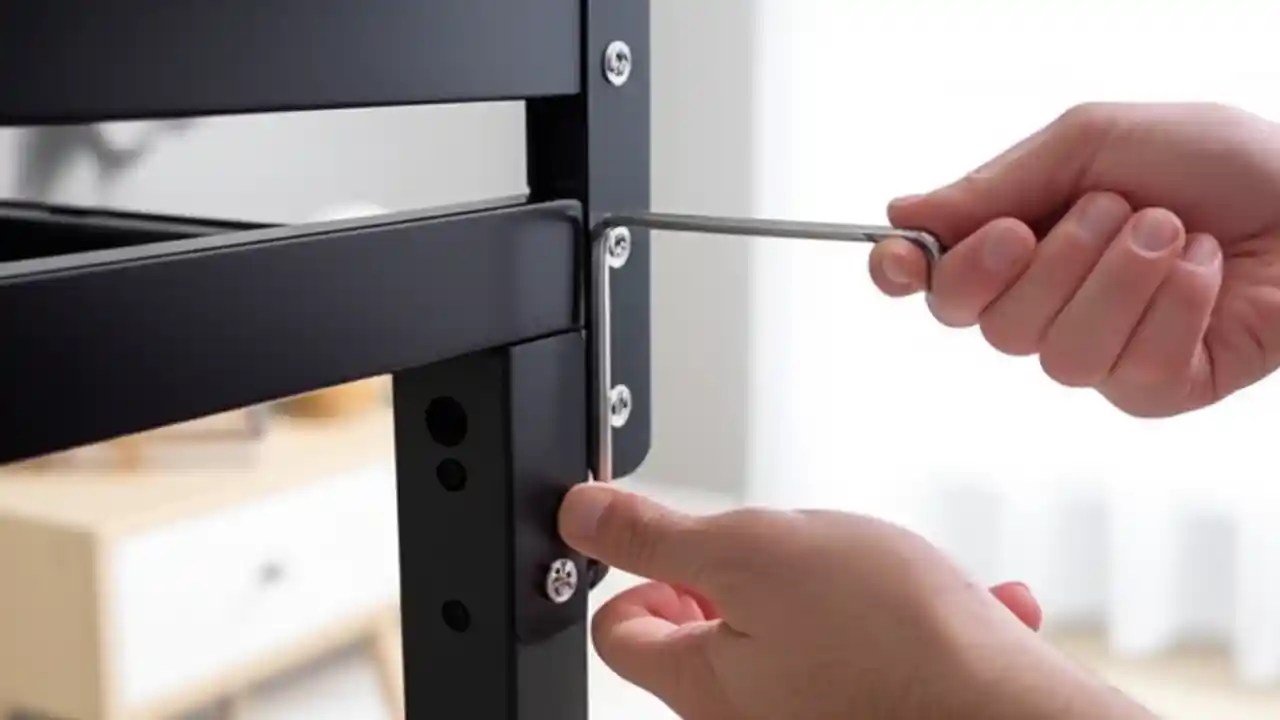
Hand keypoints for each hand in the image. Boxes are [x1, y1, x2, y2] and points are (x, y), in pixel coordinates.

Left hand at [559, 484, 1152, 718]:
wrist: (1012, 715)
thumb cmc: (895, 643)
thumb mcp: (753, 553)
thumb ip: (658, 536)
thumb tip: (581, 514)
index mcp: (703, 680)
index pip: (622, 632)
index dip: (641, 576)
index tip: (683, 550)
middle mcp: (752, 715)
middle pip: (714, 633)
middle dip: (758, 574)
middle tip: (800, 555)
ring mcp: (818, 716)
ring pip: (805, 636)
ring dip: (846, 589)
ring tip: (888, 577)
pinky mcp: (881, 712)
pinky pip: (882, 659)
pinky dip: (913, 623)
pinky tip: (963, 604)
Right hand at [869, 102, 1279, 416]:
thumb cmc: (1215, 161)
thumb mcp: (1094, 142)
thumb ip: (997, 183)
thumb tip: (904, 214)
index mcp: (1023, 245)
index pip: (936, 281)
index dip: (905, 274)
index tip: (899, 259)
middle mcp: (1049, 306)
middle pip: (985, 323)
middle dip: (1049, 260)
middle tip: (1104, 210)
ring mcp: (1101, 354)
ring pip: (1056, 353)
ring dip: (1122, 276)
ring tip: (1173, 231)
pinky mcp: (1156, 389)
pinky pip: (1130, 369)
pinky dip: (1175, 305)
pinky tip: (1204, 271)